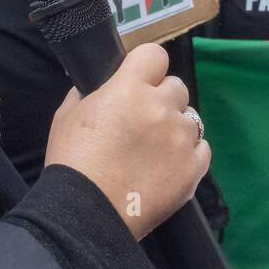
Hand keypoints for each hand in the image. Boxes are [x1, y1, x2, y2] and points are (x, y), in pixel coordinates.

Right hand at [43, 43, 209, 239]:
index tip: (139, 80)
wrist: (86, 214)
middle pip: (176, 87)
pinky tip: (166, 166)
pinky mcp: (193, 168)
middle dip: (161, 99)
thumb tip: (101, 86)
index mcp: (129, 89)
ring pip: (190, 119)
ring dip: (175, 128)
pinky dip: (187, 154)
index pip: (155, 54)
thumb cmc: (72, 163)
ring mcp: (181, 139)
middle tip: (142, 122)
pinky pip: (201, 149)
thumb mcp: (67, 116)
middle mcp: (161, 108)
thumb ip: (89, 92)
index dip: (146, 66)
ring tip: (152, 151)